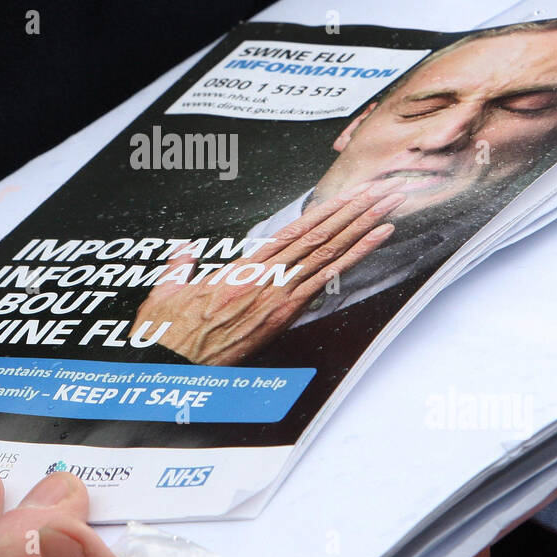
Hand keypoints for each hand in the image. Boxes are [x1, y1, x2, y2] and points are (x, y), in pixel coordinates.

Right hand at [136, 180, 407, 364]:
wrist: (170, 366)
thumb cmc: (168, 334)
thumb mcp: (167, 292)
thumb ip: (181, 268)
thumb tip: (184, 252)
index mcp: (241, 269)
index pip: (294, 231)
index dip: (326, 210)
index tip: (351, 195)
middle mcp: (265, 277)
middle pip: (319, 235)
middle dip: (353, 211)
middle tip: (383, 190)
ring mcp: (277, 297)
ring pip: (328, 252)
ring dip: (362, 228)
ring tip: (388, 207)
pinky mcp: (282, 318)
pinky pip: (325, 282)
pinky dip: (353, 259)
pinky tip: (375, 242)